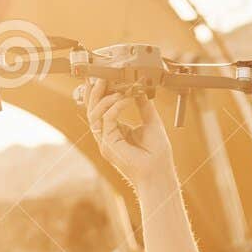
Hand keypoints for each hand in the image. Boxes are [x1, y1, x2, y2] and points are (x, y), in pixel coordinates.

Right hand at [85, 78, 173, 194]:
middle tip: (104, 77)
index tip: (107, 78)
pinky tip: (126, 99)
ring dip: (105, 98)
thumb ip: (143, 105)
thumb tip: (139, 88)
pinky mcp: (109, 145)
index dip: (101, 94)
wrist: (159, 174)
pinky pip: (106, 120)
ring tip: (118, 88)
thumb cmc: (157, 155)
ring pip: (94, 114)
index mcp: (115, 132)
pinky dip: (115, 106)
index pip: (101, 109)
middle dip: (96, 92)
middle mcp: (107, 137)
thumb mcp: (151, 122)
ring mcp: (105, 142)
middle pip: (92, 110)